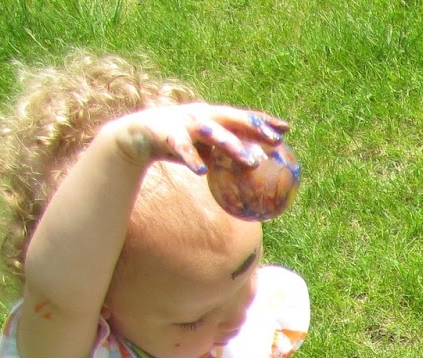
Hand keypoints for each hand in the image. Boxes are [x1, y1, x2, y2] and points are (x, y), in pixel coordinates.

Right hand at [104, 103, 290, 175]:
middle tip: (274, 142)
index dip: (263, 121)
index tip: (287, 129)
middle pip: (232, 119)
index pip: (243, 117)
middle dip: (254, 127)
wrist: (136, 136)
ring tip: (249, 160)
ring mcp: (184, 122)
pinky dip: (191, 158)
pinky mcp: (166, 134)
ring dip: (231, 145)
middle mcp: (202, 114)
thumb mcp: (204, 150)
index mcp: (213, 116)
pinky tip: (201, 171)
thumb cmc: (178, 144)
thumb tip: (252, 178)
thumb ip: (225, 158)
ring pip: (212, 132)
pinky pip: (182, 148)